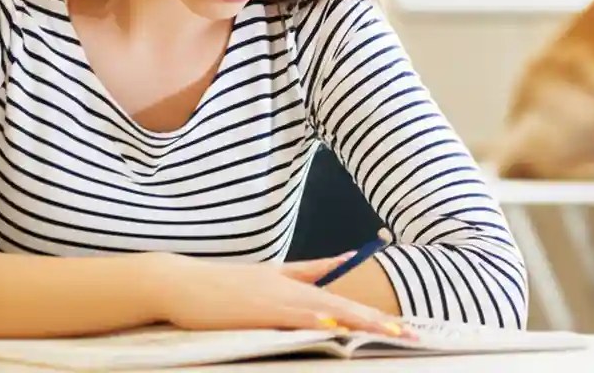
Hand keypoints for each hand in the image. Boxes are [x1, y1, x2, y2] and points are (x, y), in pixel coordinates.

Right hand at [141, 252, 412, 337]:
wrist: (182, 282)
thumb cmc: (226, 284)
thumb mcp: (275, 273)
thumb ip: (311, 269)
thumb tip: (345, 259)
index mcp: (300, 286)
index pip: (347, 304)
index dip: (377, 315)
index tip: (404, 327)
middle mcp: (294, 291)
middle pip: (346, 308)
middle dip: (380, 322)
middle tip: (411, 334)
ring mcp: (277, 299)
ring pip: (328, 312)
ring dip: (360, 322)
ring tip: (389, 332)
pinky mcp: (258, 310)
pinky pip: (294, 317)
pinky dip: (317, 320)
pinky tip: (336, 325)